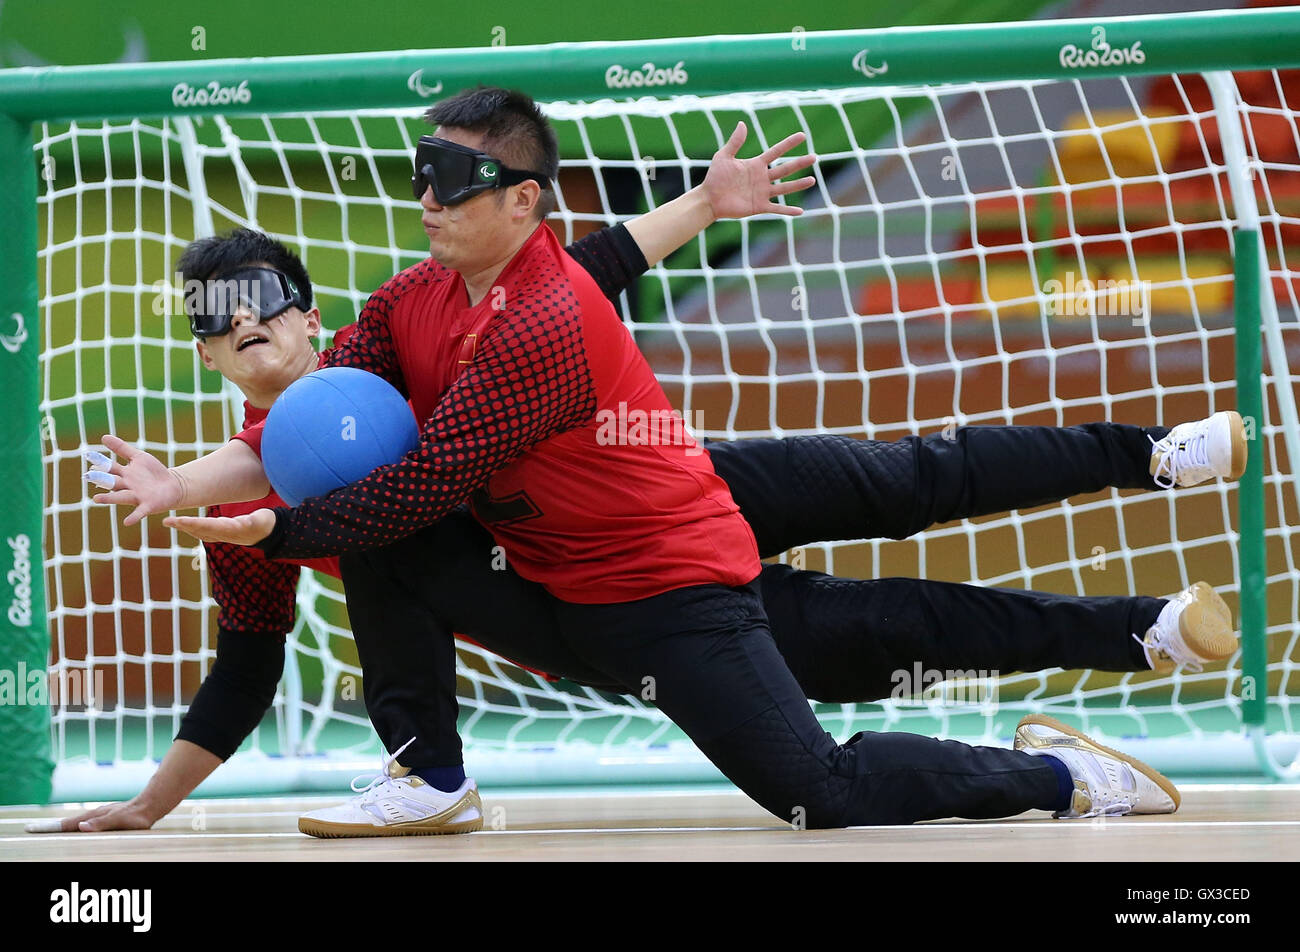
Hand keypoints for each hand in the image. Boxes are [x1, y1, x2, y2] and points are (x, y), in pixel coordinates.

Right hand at [30, 799, 159, 832]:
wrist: (151, 805)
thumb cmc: (137, 816)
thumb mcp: (120, 821)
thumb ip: (101, 824)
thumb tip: (81, 827)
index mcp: (94, 817)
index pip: (68, 824)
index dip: (51, 827)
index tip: (33, 829)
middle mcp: (95, 815)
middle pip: (69, 822)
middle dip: (52, 826)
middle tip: (33, 829)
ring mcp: (100, 815)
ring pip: (77, 821)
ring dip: (63, 825)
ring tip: (49, 829)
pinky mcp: (106, 816)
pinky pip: (86, 821)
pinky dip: (76, 824)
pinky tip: (76, 827)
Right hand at [86, 434, 183, 525]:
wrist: (173, 485)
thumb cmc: (153, 472)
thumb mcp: (138, 457)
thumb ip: (122, 448)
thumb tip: (103, 437)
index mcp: (124, 474)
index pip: (109, 468)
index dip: (100, 463)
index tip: (89, 459)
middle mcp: (127, 486)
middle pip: (112, 482)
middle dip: (101, 479)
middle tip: (87, 476)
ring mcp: (136, 496)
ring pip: (120, 497)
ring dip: (109, 498)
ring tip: (96, 499)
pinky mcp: (147, 505)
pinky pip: (139, 512)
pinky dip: (133, 517)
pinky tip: (126, 522)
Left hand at [164, 509, 276, 546]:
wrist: (272, 533)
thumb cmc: (266, 523)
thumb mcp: (262, 521)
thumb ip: (253, 521)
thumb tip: (246, 521)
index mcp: (231, 530)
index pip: (207, 526)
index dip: (191, 523)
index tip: (177, 520)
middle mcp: (224, 535)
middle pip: (199, 530)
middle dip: (183, 526)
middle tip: (166, 521)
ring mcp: (223, 536)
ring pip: (200, 532)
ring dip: (185, 527)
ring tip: (170, 522)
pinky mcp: (223, 534)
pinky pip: (204, 532)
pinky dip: (193, 528)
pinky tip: (185, 525)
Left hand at [701, 121, 816, 220]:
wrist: (709, 199)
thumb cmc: (714, 177)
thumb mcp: (723, 157)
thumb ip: (735, 142)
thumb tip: (742, 123)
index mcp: (755, 165)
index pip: (776, 152)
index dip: (788, 144)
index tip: (802, 136)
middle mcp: (762, 178)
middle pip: (785, 169)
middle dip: (799, 163)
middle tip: (814, 157)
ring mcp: (762, 193)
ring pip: (785, 188)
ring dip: (798, 184)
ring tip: (812, 180)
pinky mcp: (759, 207)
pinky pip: (777, 208)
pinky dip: (788, 210)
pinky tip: (801, 211)